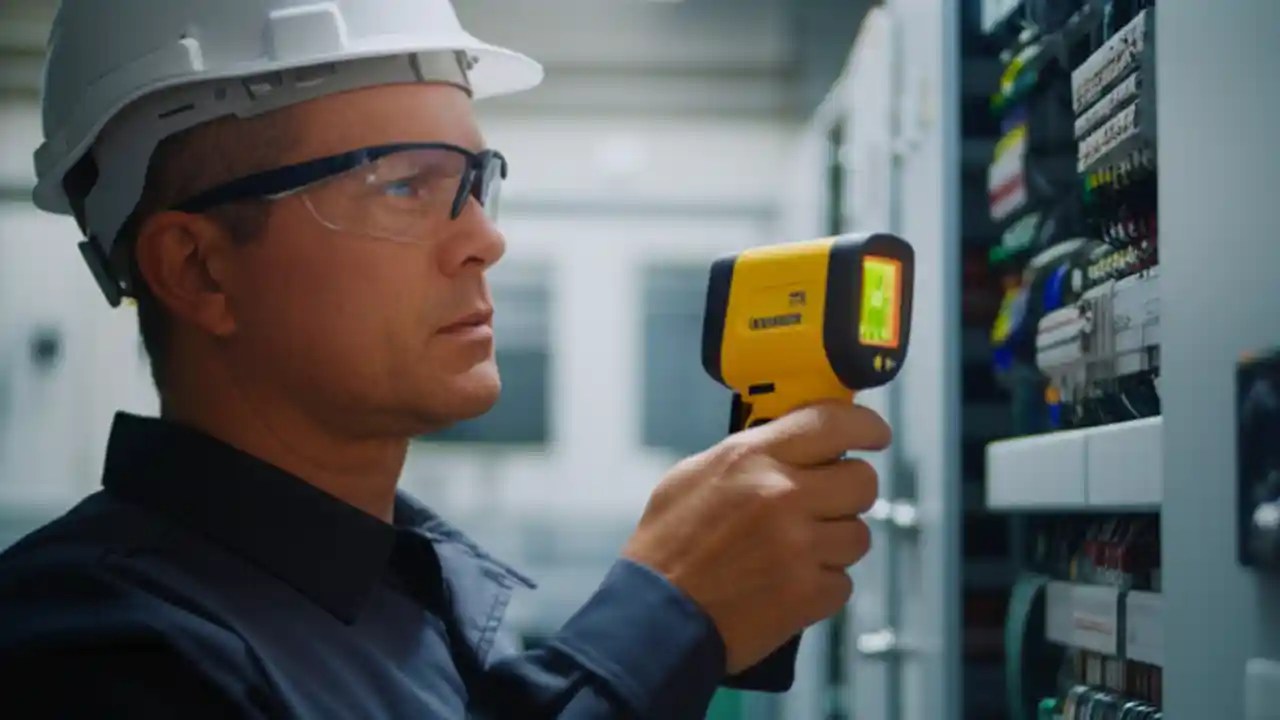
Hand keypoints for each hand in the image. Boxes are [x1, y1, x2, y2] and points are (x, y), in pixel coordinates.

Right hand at [621, 400, 890, 673]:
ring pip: (859, 535)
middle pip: (862, 481)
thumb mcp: (694, 476)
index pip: (833, 422)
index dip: (865, 425)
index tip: (874, 434)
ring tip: (795, 551)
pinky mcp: (808, 594)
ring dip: (834, 542)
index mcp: (752, 458)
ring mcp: (799, 547)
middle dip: (849, 491)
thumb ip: (749, 454)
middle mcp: (782, 496)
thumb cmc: (667, 549)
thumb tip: (793, 442)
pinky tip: (787, 582)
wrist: (656, 617)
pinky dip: (822, 585)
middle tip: (826, 502)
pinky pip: (843, 581)